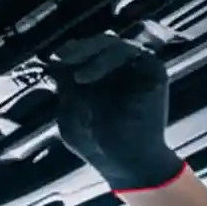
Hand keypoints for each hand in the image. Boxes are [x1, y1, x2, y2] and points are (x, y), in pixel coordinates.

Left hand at [52, 34, 183, 192]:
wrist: (124, 163)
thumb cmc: (94, 142)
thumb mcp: (71, 108)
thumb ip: (65, 84)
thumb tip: (54, 57)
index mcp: (99, 76)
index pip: (84, 52)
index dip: (69, 52)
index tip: (54, 60)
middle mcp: (120, 69)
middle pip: (98, 44)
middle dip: (78, 49)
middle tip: (61, 58)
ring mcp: (137, 69)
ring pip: (112, 43)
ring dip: (90, 52)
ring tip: (77, 77)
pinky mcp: (152, 70)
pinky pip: (130, 50)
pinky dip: (104, 59)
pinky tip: (85, 78)